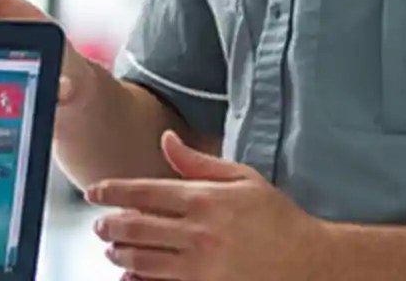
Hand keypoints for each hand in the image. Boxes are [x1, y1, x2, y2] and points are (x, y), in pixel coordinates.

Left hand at [88, 131, 331, 280]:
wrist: (311, 264)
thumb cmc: (276, 218)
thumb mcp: (243, 178)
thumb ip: (198, 162)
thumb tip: (165, 139)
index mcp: (205, 199)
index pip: (144, 192)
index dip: (112, 191)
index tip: (94, 193)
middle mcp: (198, 232)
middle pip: (135, 227)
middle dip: (109, 225)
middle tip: (99, 225)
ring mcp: (200, 267)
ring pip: (141, 260)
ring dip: (120, 253)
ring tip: (112, 248)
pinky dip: (138, 280)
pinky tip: (130, 276)